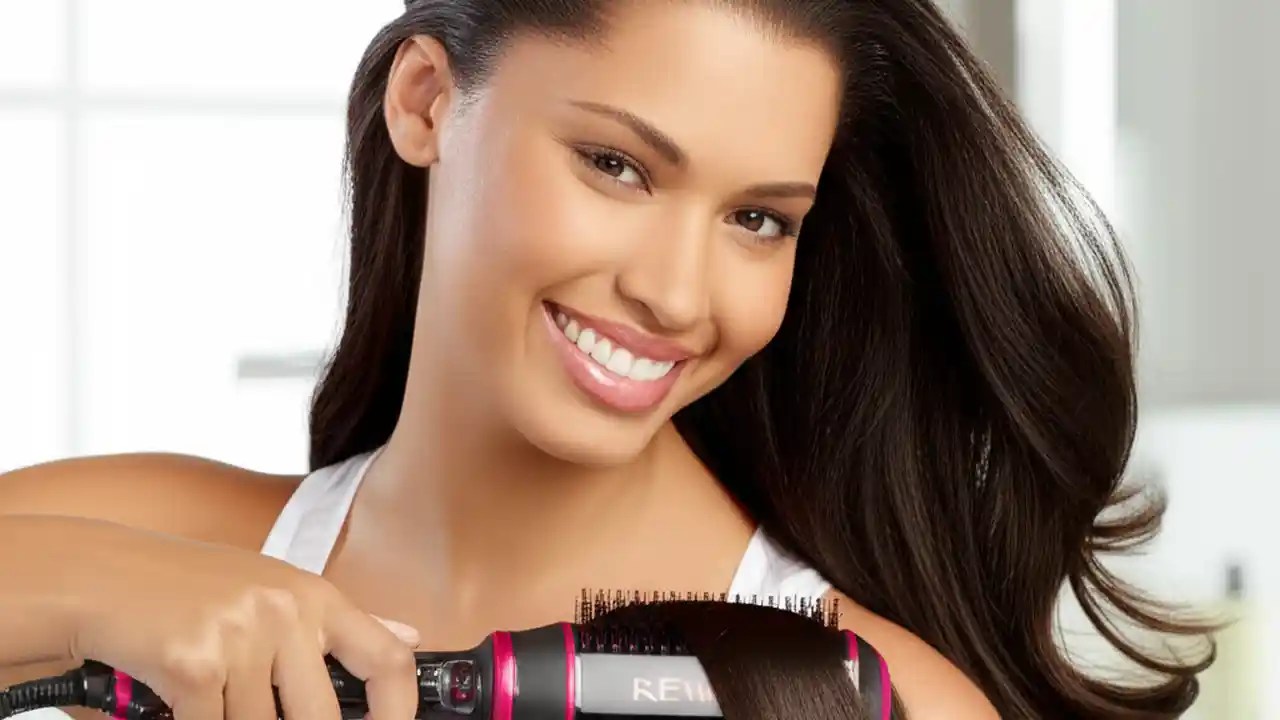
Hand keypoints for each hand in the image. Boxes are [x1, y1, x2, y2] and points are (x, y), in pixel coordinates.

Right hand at [66, 520, 419, 719]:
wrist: (100, 575)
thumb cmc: (191, 589)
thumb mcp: (275, 591)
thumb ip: (339, 625)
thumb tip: (410, 638)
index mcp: (315, 596)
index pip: (387, 659)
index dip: (399, 711)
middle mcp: (286, 611)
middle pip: (322, 719)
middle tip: (260, 714)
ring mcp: (242, 635)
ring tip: (211, 696)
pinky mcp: (196, 664)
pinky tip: (175, 701)